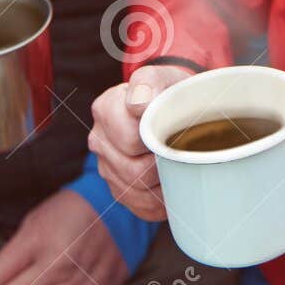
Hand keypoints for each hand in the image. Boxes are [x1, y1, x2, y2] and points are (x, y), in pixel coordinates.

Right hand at [87, 63, 193, 220]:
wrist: (174, 105)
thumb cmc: (170, 92)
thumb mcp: (164, 78)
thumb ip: (149, 83)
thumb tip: (137, 105)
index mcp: (106, 109)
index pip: (131, 140)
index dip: (159, 140)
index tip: (176, 129)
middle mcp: (100, 140)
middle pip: (134, 172)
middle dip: (164, 166)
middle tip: (185, 153)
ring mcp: (107, 167)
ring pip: (138, 193)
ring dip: (165, 185)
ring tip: (181, 168)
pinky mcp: (119, 189)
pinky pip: (142, 207)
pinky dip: (163, 200)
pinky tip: (173, 182)